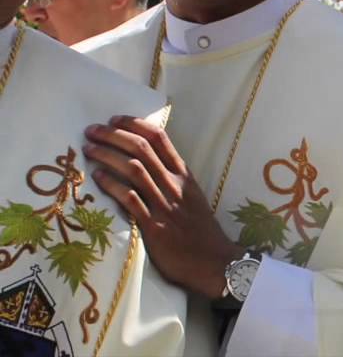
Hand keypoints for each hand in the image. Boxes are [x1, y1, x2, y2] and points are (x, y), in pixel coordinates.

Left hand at [85, 115, 241, 299]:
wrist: (215, 261)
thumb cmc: (200, 231)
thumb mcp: (191, 197)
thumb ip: (171, 180)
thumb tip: (144, 164)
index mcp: (184, 175)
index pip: (161, 140)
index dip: (136, 125)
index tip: (115, 119)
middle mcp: (174, 185)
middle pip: (142, 149)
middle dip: (114, 135)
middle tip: (92, 130)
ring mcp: (164, 204)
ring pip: (134, 169)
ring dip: (108, 156)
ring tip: (89, 149)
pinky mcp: (154, 226)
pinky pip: (131, 199)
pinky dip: (113, 185)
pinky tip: (98, 178)